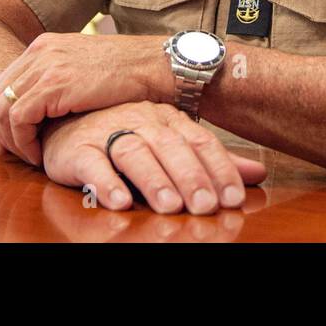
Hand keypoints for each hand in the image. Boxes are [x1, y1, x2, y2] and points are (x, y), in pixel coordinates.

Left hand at [0, 32, 170, 164]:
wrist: (154, 64)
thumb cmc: (130, 74)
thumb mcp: (85, 69)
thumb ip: (61, 80)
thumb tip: (47, 108)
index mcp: (45, 45)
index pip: (5, 81)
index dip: (1, 113)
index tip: (10, 139)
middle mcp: (40, 51)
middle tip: (9, 153)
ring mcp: (45, 66)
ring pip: (2, 108)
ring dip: (11, 139)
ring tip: (29, 157)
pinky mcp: (54, 84)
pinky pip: (19, 118)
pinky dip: (23, 140)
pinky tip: (39, 154)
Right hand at [41, 101, 265, 214]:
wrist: (67, 125)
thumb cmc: (124, 137)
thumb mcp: (171, 146)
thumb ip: (210, 161)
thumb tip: (257, 173)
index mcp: (167, 119)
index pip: (199, 141)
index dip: (218, 168)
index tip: (233, 198)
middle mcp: (140, 120)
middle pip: (169, 147)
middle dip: (190, 177)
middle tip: (205, 206)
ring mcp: (107, 131)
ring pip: (134, 153)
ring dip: (153, 180)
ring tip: (169, 206)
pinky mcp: (77, 148)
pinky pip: (92, 163)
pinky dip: (106, 182)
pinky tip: (121, 201)